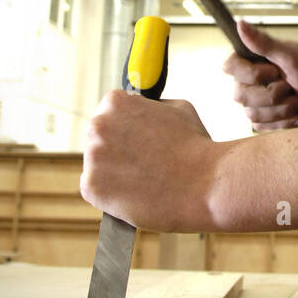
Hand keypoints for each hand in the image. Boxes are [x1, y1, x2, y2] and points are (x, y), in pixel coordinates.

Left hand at [80, 90, 214, 232]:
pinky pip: (94, 190)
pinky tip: (133, 195)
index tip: (138, 140)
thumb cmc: (196, 147)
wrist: (206, 185)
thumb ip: (152, 106)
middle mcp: (98, 126)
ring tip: (142, 181)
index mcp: (115, 103)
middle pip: (99, 139)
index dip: (126, 127)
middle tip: (141, 163)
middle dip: (116, 149)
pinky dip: (110, 195)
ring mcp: (93, 157)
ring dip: (113, 173)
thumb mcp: (178, 108)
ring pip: (97, 165)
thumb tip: (144, 110)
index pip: (109, 112)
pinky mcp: (91, 187)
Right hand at [223, 20, 297, 131]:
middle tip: (292, 87)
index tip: (275, 71)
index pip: (230, 67)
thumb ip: (263, 42)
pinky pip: (262, 128)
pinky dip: (284, 122)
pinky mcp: (264, 118)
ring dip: (282, 110)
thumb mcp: (290, 54)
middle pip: (242, 96)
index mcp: (249, 60)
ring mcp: (254, 101)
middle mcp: (247, 81)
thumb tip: (240, 23)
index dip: (252, 74)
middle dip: (274, 95)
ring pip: (253, 115)